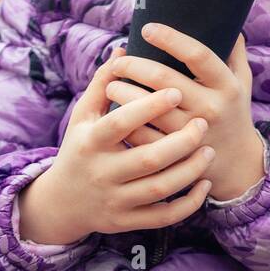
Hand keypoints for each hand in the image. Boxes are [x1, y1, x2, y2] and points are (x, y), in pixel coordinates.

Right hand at [18, 51, 215, 244]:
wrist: (61, 203)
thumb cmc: (79, 148)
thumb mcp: (83, 117)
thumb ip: (103, 84)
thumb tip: (125, 48)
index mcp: (90, 142)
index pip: (120, 122)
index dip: (147, 107)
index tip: (175, 90)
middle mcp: (102, 173)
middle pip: (148, 159)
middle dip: (181, 141)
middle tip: (203, 123)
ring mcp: (115, 200)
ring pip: (160, 189)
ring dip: (189, 170)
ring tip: (208, 150)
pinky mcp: (127, 221)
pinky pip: (163, 217)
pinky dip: (188, 204)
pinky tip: (204, 183)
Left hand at [105, 24, 266, 200]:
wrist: (238, 163)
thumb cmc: (233, 112)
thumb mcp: (242, 82)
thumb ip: (234, 51)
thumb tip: (225, 18)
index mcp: (226, 86)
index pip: (198, 54)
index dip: (170, 38)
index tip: (146, 29)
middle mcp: (210, 107)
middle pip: (164, 79)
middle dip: (133, 65)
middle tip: (118, 62)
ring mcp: (191, 133)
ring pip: (147, 108)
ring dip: (121, 92)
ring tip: (111, 84)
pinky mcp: (175, 155)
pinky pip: (141, 134)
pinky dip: (123, 121)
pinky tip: (114, 112)